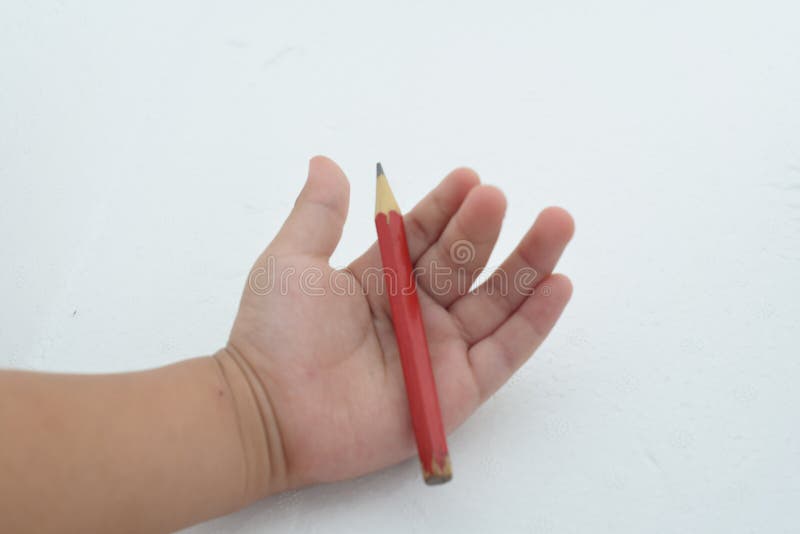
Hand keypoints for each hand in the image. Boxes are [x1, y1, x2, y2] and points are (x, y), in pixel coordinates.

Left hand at [226, 156, 573, 490]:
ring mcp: (440, 350)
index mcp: (380, 280)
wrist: (271, 413)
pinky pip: (504, 353)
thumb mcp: (292, 261)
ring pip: (496, 302)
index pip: (425, 235)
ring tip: (557, 225)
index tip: (469, 178)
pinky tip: (558, 286)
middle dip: (486, 228)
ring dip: (528, 264)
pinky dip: (534, 322)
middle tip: (501, 198)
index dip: (447, 206)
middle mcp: (416, 311)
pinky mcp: (457, 390)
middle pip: (466, 264)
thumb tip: (326, 160)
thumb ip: (318, 214)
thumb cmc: (276, 336)